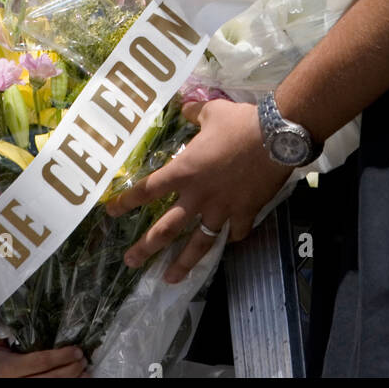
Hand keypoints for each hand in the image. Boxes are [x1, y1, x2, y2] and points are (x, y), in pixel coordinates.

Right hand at [0, 328, 87, 377]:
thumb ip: (2, 325)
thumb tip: (15, 299)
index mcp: (7, 369)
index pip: (39, 362)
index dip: (60, 357)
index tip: (76, 350)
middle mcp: (15, 385)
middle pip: (49, 380)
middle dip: (70, 370)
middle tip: (83, 358)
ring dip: (72, 381)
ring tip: (85, 370)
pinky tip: (78, 381)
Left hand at [106, 98, 290, 283]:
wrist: (277, 137)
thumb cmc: (240, 123)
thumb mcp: (212, 112)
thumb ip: (195, 114)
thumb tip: (186, 108)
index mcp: (185, 171)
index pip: (149, 189)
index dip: (128, 201)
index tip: (111, 212)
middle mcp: (199, 196)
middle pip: (167, 228)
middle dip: (146, 247)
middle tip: (130, 261)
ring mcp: (223, 209)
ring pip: (199, 244)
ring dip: (183, 263)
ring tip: (170, 279)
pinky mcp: (245, 213)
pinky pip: (235, 232)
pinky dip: (231, 237)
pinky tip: (229, 239)